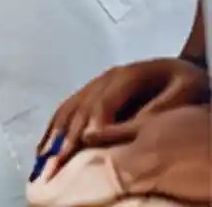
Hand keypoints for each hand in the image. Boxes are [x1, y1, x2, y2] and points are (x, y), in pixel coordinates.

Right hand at [37, 58, 210, 176]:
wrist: (177, 70)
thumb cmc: (183, 81)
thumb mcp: (186, 89)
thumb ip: (163, 106)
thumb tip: (136, 126)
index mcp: (127, 76)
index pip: (104, 101)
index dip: (94, 122)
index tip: (86, 142)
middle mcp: (105, 79)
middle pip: (80, 109)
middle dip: (68, 136)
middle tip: (57, 159)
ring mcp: (94, 85)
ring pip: (68, 110)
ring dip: (55, 135)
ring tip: (44, 157)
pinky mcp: (89, 94)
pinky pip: (66, 110)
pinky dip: (53, 129)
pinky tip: (45, 145)